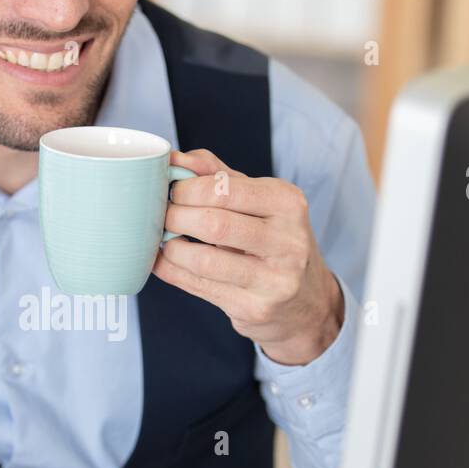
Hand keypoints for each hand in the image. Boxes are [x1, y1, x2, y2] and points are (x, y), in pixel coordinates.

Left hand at [156, 148, 343, 365]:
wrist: (306, 302)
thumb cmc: (274, 241)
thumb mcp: (259, 202)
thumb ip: (218, 176)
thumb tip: (176, 158)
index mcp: (288, 204)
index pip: (225, 189)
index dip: (187, 189)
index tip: (171, 190)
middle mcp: (287, 241)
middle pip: (214, 224)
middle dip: (176, 217)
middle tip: (162, 215)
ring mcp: (273, 280)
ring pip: (204, 260)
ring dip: (171, 248)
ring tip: (163, 239)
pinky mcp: (255, 309)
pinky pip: (200, 287)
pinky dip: (172, 271)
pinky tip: (164, 261)